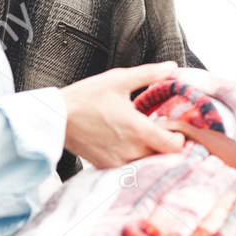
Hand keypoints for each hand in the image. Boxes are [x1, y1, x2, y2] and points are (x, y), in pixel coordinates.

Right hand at [60, 62, 185, 168]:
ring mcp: (118, 162)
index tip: (172, 128)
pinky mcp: (106, 167)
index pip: (175, 146)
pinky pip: (128, 167)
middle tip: (156, 129)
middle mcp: (131, 151)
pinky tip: (123, 142)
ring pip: (146, 163)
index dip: (179, 138)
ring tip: (138, 135)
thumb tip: (174, 68)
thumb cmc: (86, 97)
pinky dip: (131, 157)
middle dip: (164, 144)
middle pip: (163, 156)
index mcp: (139, 130)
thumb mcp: (119, 79)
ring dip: (148, 151)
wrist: (57, 118)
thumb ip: (150, 74)